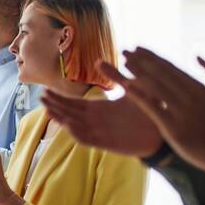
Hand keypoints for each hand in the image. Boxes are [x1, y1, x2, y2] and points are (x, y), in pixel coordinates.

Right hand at [41, 81, 162, 157]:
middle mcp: (96, 120)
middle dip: (55, 106)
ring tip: (48, 110)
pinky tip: (68, 123)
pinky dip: (76, 132)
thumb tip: (99, 61)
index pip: (74, 103)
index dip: (59, 98)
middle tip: (41, 97)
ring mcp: (100, 132)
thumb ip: (116, 75)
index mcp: (100, 108)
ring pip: (74, 126)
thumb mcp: (131, 88)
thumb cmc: (149, 110)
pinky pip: (87, 139)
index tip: (46, 90)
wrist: (163, 130)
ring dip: (61, 119)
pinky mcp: (107, 143)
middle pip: (69, 113)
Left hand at [114, 49, 204, 171]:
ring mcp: (181, 110)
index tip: (138, 48)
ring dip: (139, 73)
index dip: (152, 57)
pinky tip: (126, 88)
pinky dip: (140, 97)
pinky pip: (153, 108)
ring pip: (156, 87)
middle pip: (161, 73)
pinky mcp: (172, 126)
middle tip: (125, 51)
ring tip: (125, 63)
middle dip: (142, 61)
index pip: (171, 67)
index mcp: (198, 87)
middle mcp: (189, 95)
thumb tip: (197, 55)